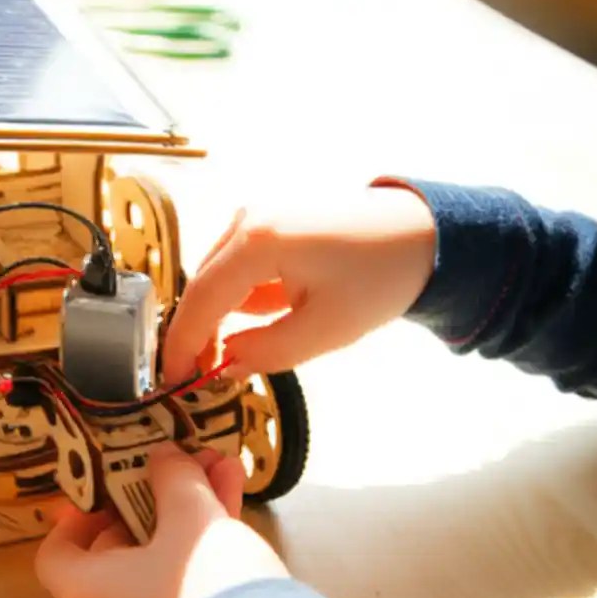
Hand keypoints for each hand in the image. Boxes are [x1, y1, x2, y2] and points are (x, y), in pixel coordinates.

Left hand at [35, 443, 289, 597]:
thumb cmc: (204, 584)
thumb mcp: (191, 517)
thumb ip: (174, 480)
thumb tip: (163, 456)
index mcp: (87, 591)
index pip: (57, 553)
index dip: (77, 515)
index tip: (104, 487)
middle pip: (119, 548)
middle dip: (154, 497)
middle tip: (182, 462)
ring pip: (162, 559)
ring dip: (189, 510)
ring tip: (221, 466)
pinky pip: (187, 580)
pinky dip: (205, 542)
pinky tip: (237, 496)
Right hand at [162, 183, 436, 383]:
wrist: (424, 234)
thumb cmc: (378, 278)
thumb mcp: (323, 330)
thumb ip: (265, 352)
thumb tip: (224, 365)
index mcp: (256, 242)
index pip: (201, 301)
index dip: (182, 345)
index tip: (172, 379)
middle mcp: (247, 221)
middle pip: (202, 286)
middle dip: (195, 333)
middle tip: (194, 377)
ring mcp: (257, 218)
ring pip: (218, 277)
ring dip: (216, 317)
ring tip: (220, 359)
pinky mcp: (271, 223)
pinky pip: (239, 267)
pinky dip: (238, 299)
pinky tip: (253, 325)